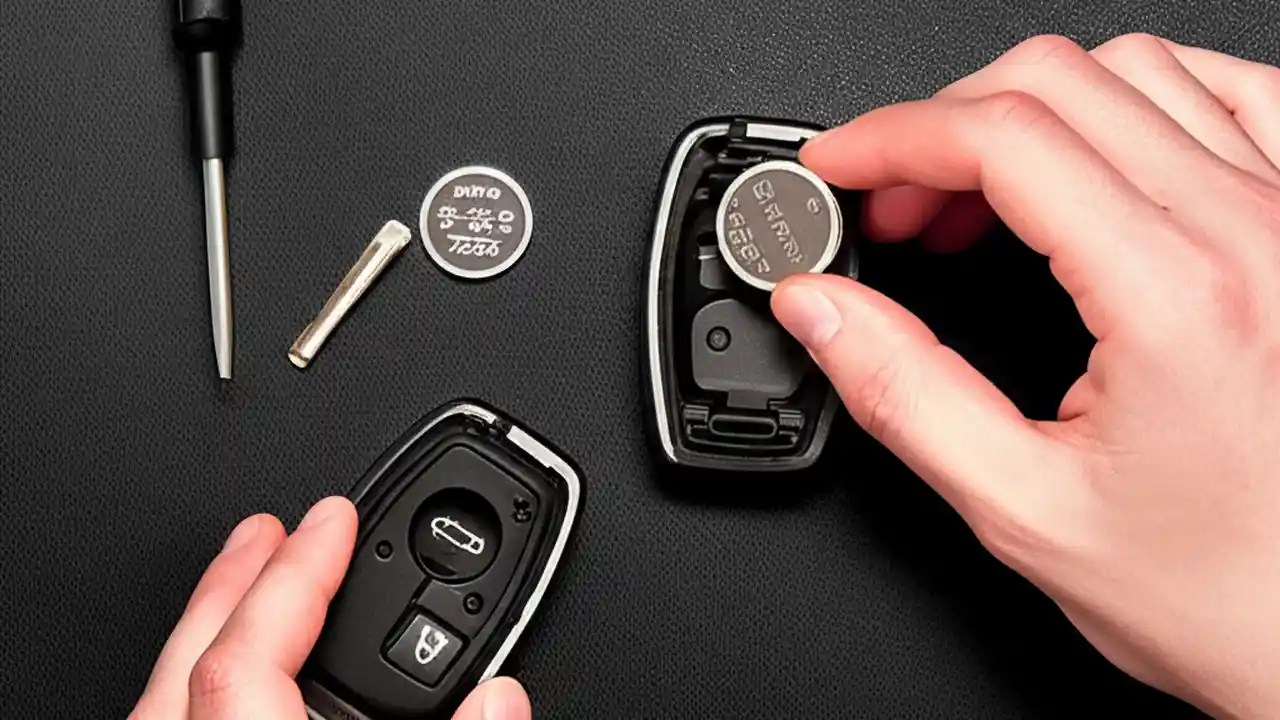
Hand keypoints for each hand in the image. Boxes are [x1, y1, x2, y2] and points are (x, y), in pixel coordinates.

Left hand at [130, 497, 531, 719]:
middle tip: (270, 530)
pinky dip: (206, 687)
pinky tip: (240, 681)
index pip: (246, 661)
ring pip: (163, 700)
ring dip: (213, 630)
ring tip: (245, 587)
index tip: (332, 521)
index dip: (293, 577)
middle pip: (189, 666)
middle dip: (234, 584)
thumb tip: (500, 697)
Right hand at [773, 34, 1279, 717]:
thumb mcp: (1023, 506)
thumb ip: (902, 392)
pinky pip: (1228, 91)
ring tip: (975, 195)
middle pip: (1055, 83)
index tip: (836, 166)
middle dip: (938, 128)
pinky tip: (1091, 157)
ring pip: (1135, 69)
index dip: (889, 137)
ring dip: (1025, 111)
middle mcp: (1252, 233)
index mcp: (1174, 296)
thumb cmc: (1222, 591)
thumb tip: (821, 309)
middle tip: (887, 203)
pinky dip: (1133, 100)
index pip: (1001, 139)